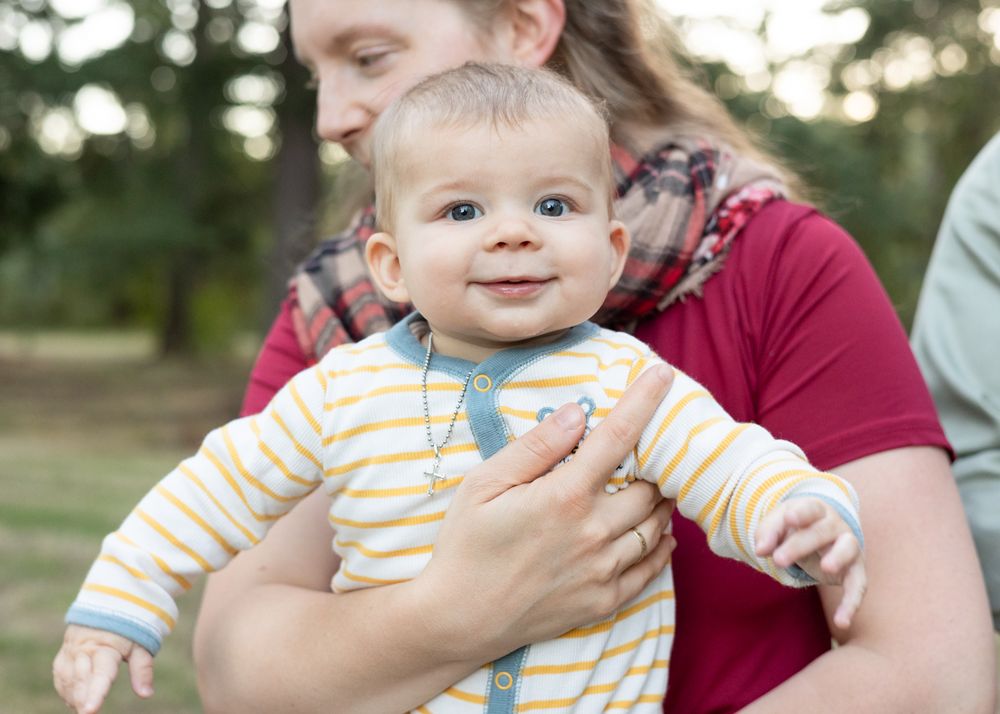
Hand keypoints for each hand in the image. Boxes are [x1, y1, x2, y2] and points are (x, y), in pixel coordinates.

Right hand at [53, 625, 153, 713]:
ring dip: (73, 696)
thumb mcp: (141, 644)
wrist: (110, 601)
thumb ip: (143, 669)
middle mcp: (84, 648)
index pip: (101, 674)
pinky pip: (60, 673)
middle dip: (82, 699)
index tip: (90, 711)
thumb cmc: (129, 626)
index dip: (96, 693)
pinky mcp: (64, 651)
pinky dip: (65, 688)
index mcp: (105, 646)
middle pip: (80, 679)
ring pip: (67, 678)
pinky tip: (73, 700)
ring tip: (82, 709)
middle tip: (87, 713)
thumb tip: (146, 694)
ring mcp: (71, 649)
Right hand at [417, 364, 677, 661]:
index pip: (618, 436)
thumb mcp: (485, 484)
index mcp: (564, 496)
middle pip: (650, 485)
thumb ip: (536, 447)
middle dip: (659, 459)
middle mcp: (593, 532)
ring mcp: (602, 570)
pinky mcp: (603, 601)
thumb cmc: (466, 545)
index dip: (644, 400)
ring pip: (656, 526)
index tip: (663, 374)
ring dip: (662, 501)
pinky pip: (650, 569)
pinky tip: (658, 534)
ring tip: (657, 484)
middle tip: (659, 445)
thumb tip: (578, 412)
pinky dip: (661, 546)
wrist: (457, 618)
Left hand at [755, 497, 865, 629]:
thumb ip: (767, 533)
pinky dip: (851, 603)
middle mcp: (836, 525)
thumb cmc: (795, 528)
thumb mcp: (778, 525)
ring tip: (826, 568)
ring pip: (848, 548)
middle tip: (778, 560)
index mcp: (815, 510)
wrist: (819, 536)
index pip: (809, 508)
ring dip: (838, 557)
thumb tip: (761, 550)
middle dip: (799, 545)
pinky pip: (858, 585)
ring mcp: (849, 546)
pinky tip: (842, 621)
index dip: (801, 513)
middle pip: (821, 531)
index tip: (790, 518)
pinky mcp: (855, 570)